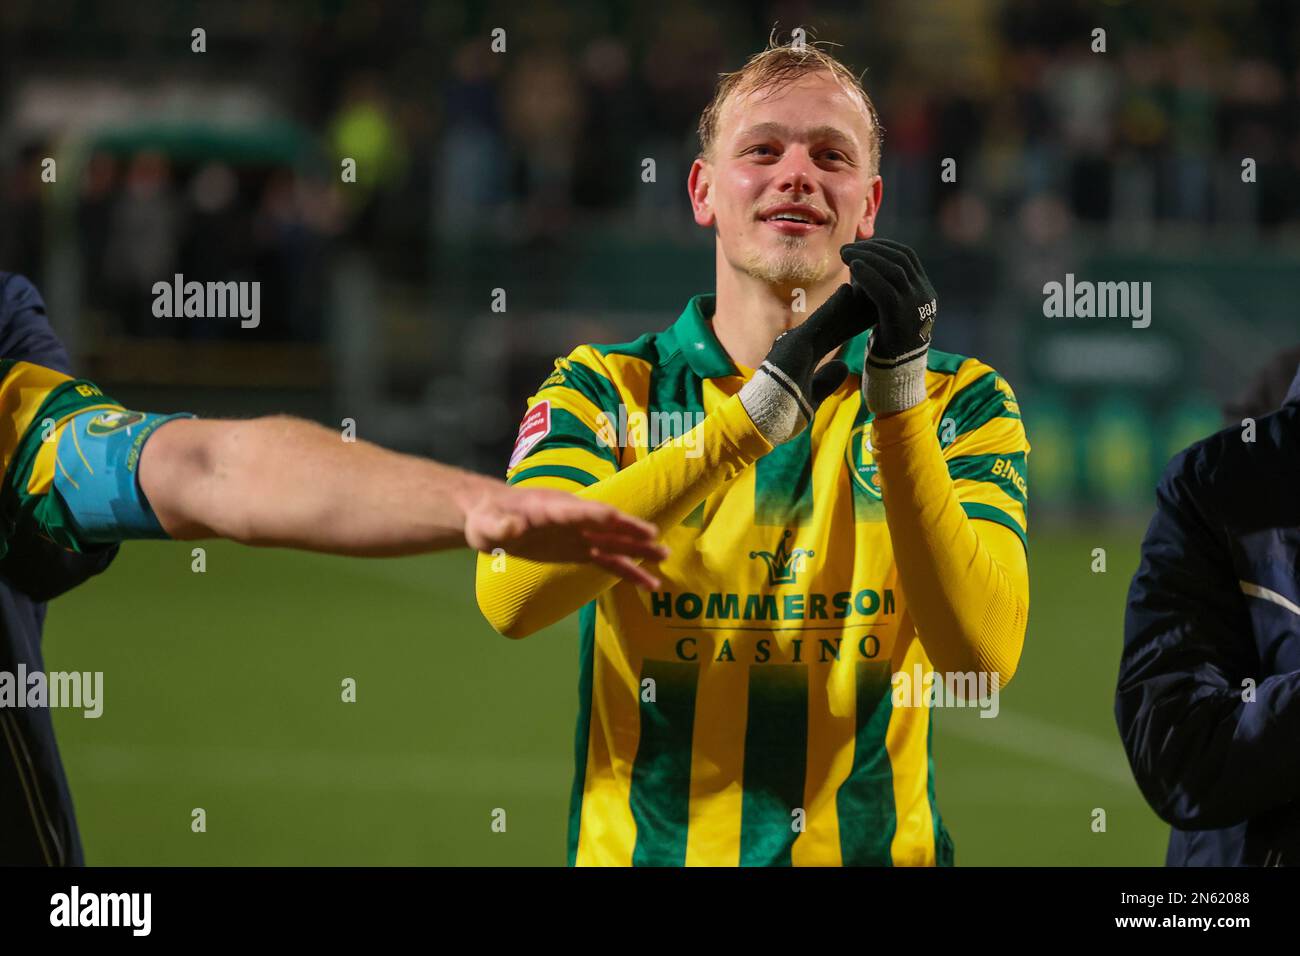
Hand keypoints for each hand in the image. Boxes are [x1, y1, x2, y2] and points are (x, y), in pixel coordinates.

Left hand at [465, 486, 667, 587]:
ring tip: (664, 559)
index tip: (621, 521)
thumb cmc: (488, 517)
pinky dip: (627, 571)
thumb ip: (501, 526)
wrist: (491, 517)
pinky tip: (647, 583)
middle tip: (656, 540)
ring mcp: (578, 535)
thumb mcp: (489, 523)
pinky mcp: (578, 550)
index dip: (600, 516)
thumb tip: (511, 528)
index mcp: (554, 508)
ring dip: (638, 551)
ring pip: (614, 543)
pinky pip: (608, 560)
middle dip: (630, 532)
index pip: (581, 511)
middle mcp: (573, 519)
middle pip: (607, 525)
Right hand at [738, 282, 874, 443]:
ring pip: (830, 315)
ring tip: (868, 281)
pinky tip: (848, 290)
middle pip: (837, 320)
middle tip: (877, 287)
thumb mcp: (813, 395)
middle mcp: (802, 343)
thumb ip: (827, 380)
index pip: (838, 334)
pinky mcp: (794, 344)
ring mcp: (797, 341)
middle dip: (858, 306)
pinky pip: (818, 322)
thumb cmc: (783, 412)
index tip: (875, 310)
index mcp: (807, 355)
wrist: (763, 421)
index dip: (857, 321)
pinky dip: (833, 306)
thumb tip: (844, 367)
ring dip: (850, 299)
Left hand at [840, 238, 935, 414]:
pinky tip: (853, 268)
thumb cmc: (887, 343)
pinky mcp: (901, 317)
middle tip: (846, 248)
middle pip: (899, 259)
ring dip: (866, 258)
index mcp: (926, 291)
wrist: (896, 374)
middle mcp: (925, 295)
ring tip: (844, 255)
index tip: (862, 244)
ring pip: (893, 270)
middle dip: (871, 249)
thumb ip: (885, 288)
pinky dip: (868, 275)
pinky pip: (885, 289)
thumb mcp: (890, 311)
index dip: (883, 246)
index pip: (907, 256)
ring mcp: (916, 306)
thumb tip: (864, 265)